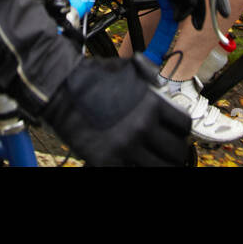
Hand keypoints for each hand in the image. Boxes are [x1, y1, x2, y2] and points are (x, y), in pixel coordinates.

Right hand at [41, 55, 191, 165]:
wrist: (59, 88)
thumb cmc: (90, 77)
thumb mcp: (126, 69)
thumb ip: (148, 78)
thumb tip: (162, 88)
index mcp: (150, 102)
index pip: (183, 125)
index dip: (180, 130)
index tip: (174, 133)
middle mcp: (142, 125)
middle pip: (176, 152)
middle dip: (173, 152)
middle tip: (165, 152)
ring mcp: (125, 146)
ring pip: (160, 168)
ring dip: (159, 165)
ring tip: (151, 161)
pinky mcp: (107, 161)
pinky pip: (133, 174)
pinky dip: (135, 169)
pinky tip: (131, 163)